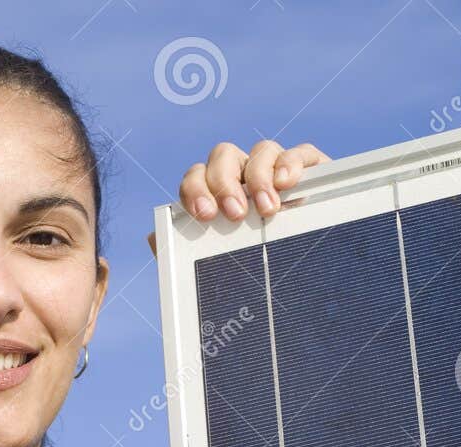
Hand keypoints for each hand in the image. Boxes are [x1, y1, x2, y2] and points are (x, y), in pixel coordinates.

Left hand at [148, 140, 328, 253]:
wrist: (303, 281)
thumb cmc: (254, 271)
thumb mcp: (217, 267)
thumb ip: (184, 252)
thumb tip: (153, 238)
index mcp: (217, 196)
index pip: (197, 178)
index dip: (196, 190)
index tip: (205, 215)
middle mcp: (242, 178)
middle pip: (224, 157)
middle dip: (224, 182)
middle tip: (235, 214)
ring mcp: (274, 172)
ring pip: (260, 151)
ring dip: (259, 177)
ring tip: (267, 209)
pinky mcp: (307, 171)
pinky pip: (297, 153)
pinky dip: (291, 163)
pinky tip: (287, 183)